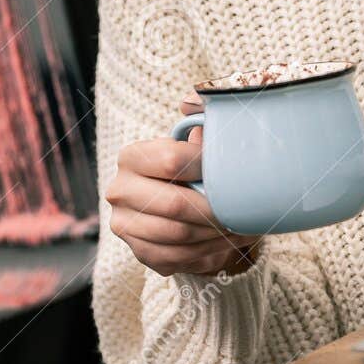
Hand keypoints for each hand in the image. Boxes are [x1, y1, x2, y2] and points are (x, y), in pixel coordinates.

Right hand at [106, 94, 262, 278]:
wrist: (175, 201)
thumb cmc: (190, 165)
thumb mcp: (195, 139)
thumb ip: (198, 118)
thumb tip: (192, 104)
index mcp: (131, 157)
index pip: (172, 160)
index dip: (207, 166)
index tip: (233, 170)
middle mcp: (119, 191)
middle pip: (176, 205)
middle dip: (216, 210)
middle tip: (244, 210)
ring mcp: (125, 226)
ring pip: (180, 236)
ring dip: (218, 235)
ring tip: (244, 228)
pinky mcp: (140, 254)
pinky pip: (179, 259)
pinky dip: (209, 253)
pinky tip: (228, 243)